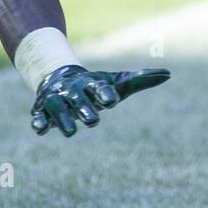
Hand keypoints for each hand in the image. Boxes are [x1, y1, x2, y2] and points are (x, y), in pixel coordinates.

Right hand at [31, 65, 170, 136]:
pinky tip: (40, 129)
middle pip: (80, 100)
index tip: (112, 100)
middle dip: (85, 110)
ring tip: (71, 133)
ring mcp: (56, 100)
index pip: (100, 88)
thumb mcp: (117, 83)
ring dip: (63, 120)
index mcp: (92, 84)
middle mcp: (73, 91)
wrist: (60, 77)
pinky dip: (38, 122)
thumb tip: (169, 74)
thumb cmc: (95, 85)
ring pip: (59, 110)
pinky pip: (39, 116)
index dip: (105, 94)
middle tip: (94, 122)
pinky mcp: (42, 109)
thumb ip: (140, 80)